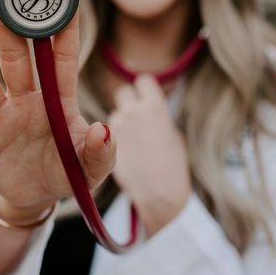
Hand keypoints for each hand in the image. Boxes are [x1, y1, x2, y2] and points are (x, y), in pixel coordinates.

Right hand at [0, 0, 115, 220]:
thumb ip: (101, 151)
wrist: (39, 198)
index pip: (62, 57)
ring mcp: (2, 118)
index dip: (63, 27)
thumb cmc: (69, 171)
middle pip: (17, 56)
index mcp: (58, 100)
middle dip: (11, 22)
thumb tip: (102, 130)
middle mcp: (28, 100)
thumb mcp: (93, 168)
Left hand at [108, 74, 191, 235]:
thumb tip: (150, 108)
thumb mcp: (172, 134)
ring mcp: (116, 126)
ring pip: (116, 114)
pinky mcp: (102, 141)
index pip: (143, 81)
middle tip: (137, 116)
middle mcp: (133, 111)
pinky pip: (107, 131)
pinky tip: (125, 153)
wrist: (157, 194)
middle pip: (124, 92)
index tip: (145, 95)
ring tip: (135, 144)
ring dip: (122, 122)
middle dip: (129, 101)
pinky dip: (112, 137)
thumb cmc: (172, 167)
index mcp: (155, 107)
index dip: (144, 89)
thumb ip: (157, 116)